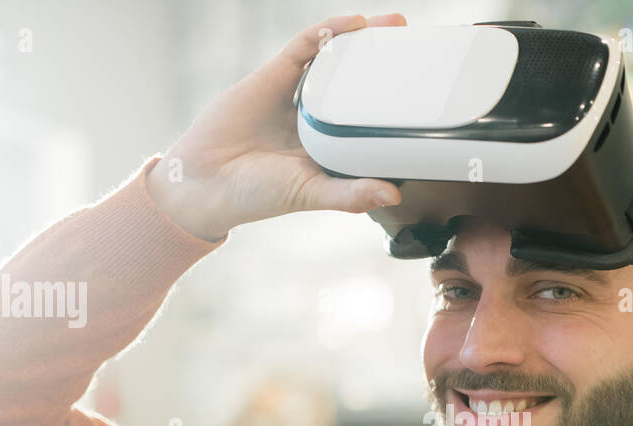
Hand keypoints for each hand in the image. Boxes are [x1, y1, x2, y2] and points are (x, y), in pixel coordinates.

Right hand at [146, 12, 407, 240]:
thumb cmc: (256, 195)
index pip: (373, 122)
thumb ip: (351, 194)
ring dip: (366, 41)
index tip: (429, 97)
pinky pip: (307, 45)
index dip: (398, 108)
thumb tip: (394, 193)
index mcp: (332, 149)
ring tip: (397, 27)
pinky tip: (355, 24)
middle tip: (422, 51)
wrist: (203, 180)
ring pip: (339, 60)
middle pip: (362, 85)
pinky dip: (331, 31)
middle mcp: (319, 120)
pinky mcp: (275, 75)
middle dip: (390, 67)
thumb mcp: (311, 194)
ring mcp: (298, 96)